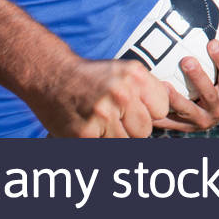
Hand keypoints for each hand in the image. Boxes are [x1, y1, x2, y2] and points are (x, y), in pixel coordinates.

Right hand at [29, 58, 170, 137]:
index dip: (150, 111)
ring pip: (127, 142)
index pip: (162, 108)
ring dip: (116, 137)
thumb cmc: (91, 76)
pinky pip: (106, 147)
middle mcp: (121, 93)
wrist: (50, 75)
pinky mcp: (86, 133)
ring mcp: (103, 114)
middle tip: (116, 117)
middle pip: (146, 130)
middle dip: (133, 127)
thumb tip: (168, 115)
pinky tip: (90, 127)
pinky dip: (100, 141)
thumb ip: (145, 90)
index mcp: (135, 75)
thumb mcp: (123, 72)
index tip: (137, 108)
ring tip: (102, 122)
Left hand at [153, 19, 218, 131]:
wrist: (209, 117)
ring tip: (163, 83)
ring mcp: (201, 120)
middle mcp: (218, 108)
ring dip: (176, 98)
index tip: (212, 42)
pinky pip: (170, 122)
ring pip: (188, 110)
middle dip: (199, 77)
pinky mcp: (184, 129)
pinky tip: (147, 101)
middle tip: (186, 60)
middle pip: (209, 93)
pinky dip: (160, 114)